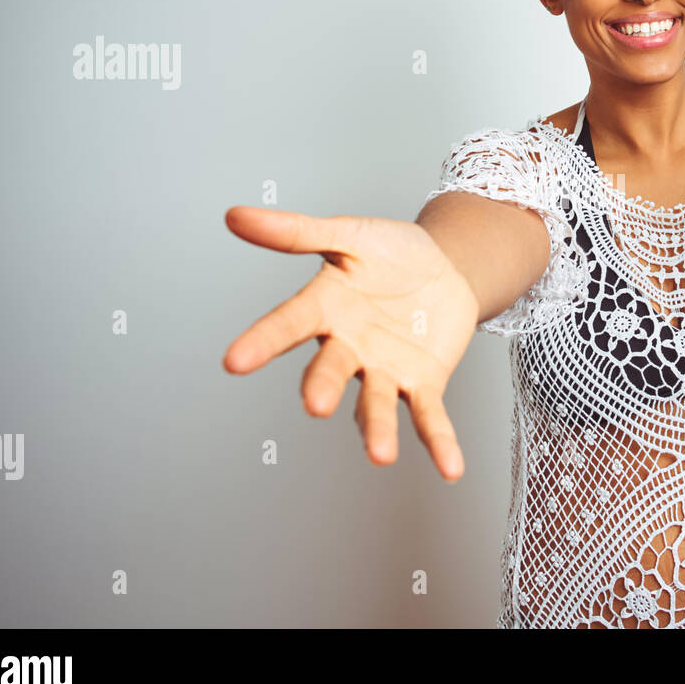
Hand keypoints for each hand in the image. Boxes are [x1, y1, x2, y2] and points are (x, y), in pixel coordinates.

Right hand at [222, 207, 479, 482]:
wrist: (446, 266)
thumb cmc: (390, 252)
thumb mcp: (349, 234)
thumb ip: (296, 231)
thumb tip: (235, 214)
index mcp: (325, 308)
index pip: (288, 324)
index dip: (263, 341)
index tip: (233, 361)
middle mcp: (348, 347)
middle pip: (332, 370)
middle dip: (324, 386)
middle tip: (315, 404)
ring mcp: (384, 370)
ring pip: (376, 403)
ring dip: (377, 429)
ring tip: (380, 455)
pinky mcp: (423, 383)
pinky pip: (429, 416)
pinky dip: (440, 442)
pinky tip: (451, 469)